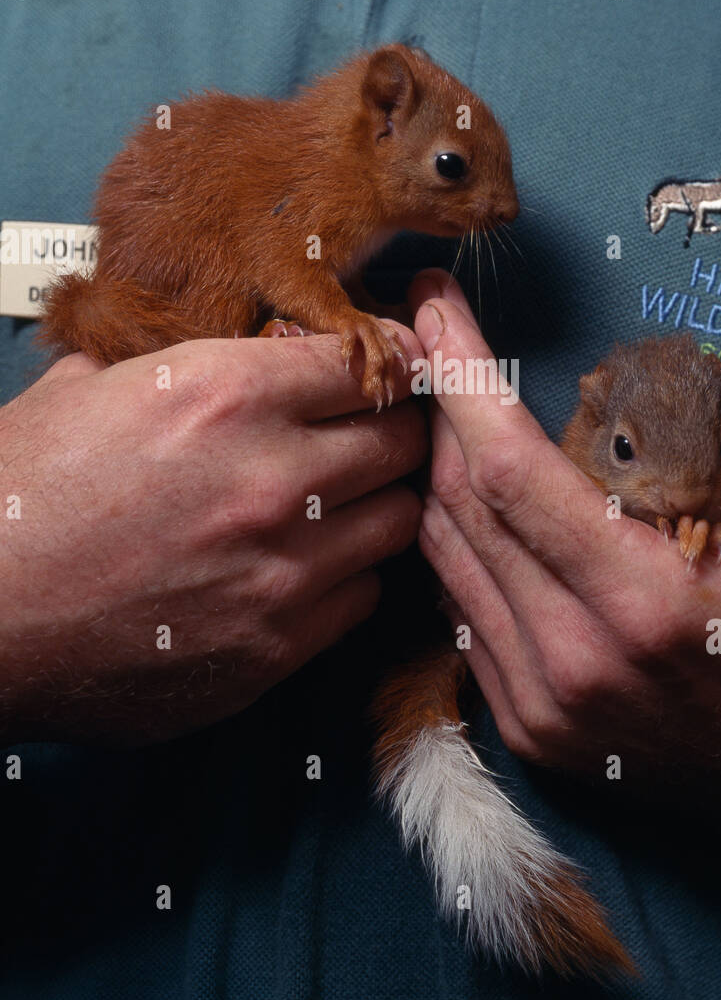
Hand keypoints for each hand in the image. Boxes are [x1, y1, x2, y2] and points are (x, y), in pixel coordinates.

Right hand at [0, 326, 425, 744]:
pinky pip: (361, 597)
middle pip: (402, 439)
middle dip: (390, 431)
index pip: (370, 361)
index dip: (382, 363)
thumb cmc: (14, 501)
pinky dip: (344, 578)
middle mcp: (273, 478)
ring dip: (376, 506)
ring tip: (338, 505)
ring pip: (399, 521)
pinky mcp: (275, 646)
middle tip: (365, 438)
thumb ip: (170, 362)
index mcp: (227, 395)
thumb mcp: (83, 391)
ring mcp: (283, 569)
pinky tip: (302, 569)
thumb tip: (210, 353)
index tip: (384, 373)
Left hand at [409, 272, 720, 846]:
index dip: (465, 382)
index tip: (437, 305)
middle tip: (429, 330)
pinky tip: (467, 498)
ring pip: (445, 556)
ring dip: (433, 469)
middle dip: (436, 405)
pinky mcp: (529, 728)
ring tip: (440, 399)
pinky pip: (460, 611)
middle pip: (461, 504)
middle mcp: (573, 658)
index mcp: (643, 607)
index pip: (512, 474)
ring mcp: (542, 702)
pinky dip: (453, 542)